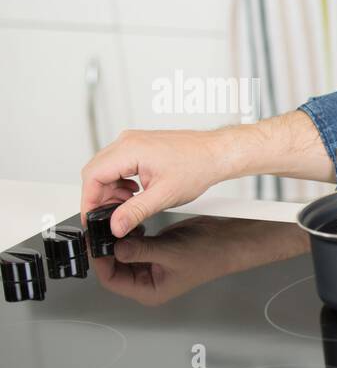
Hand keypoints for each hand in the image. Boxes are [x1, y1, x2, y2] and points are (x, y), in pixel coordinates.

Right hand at [80, 127, 243, 236]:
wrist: (216, 154)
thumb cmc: (197, 167)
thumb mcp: (164, 196)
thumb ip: (135, 212)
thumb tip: (115, 226)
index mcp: (129, 150)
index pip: (93, 176)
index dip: (88, 200)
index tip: (91, 218)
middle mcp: (127, 141)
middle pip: (96, 171)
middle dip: (99, 197)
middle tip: (109, 217)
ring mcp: (133, 142)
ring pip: (106, 169)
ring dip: (111, 190)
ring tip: (127, 207)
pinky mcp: (139, 146)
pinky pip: (118, 164)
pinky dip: (121, 182)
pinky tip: (134, 194)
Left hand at [92, 216, 309, 305]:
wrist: (228, 241)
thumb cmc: (209, 255)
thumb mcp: (170, 253)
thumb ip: (140, 251)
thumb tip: (114, 249)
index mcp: (150, 290)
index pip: (112, 280)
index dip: (100, 261)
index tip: (94, 242)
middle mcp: (147, 280)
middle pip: (113, 267)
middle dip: (106, 248)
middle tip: (99, 229)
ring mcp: (150, 265)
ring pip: (120, 253)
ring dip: (116, 239)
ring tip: (112, 224)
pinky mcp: (154, 251)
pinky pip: (131, 243)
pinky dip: (127, 233)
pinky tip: (128, 223)